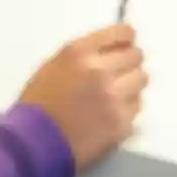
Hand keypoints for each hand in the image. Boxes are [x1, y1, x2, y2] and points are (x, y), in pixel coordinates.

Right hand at [18, 24, 147, 170]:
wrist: (34, 143)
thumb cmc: (39, 104)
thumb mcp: (55, 65)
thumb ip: (85, 54)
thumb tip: (113, 49)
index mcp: (79, 52)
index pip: (121, 33)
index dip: (126, 38)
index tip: (126, 43)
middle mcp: (100, 70)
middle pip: (136, 56)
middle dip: (129, 62)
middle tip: (120, 71)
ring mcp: (113, 97)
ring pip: (141, 79)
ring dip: (131, 84)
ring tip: (115, 93)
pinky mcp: (121, 123)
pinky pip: (137, 106)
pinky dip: (127, 107)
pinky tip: (111, 112)